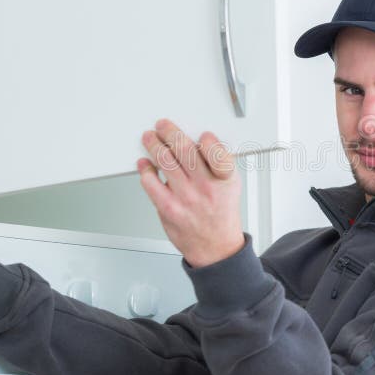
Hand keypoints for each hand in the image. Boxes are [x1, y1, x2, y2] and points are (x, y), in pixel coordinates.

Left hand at [137, 119, 243, 267]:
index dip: (209, 142)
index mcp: (225, 181)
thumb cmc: (221, 214)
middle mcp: (205, 188)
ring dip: (154, 145)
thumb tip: (195, 142)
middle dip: (170, 133)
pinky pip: (151, 183)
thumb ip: (217, 164)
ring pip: (165, 161)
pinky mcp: (168, 208)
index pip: (219, 155)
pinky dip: (145, 170)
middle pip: (185, 151)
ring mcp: (186, 198)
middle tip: (163, 126)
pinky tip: (144, 165)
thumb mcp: (230, 186)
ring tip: (149, 138)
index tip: (203, 136)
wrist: (215, 247)